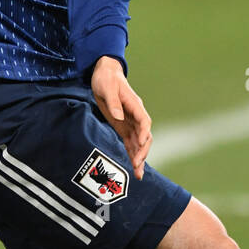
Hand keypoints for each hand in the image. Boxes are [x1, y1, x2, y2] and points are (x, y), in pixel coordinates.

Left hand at [90, 56, 151, 179]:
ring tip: (138, 174)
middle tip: (138, 164)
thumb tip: (119, 116)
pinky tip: (133, 167)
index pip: (144, 121)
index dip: (144, 133)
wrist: (104, 74)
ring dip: (139, 157)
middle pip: (144, 136)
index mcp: (134, 105)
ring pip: (139, 143)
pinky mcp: (123, 127)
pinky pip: (130, 143)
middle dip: (143, 151)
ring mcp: (130, 122)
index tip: (141, 143)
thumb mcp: (107, 87)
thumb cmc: (106, 78)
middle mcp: (135, 115)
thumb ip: (113, 102)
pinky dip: (132, 154)